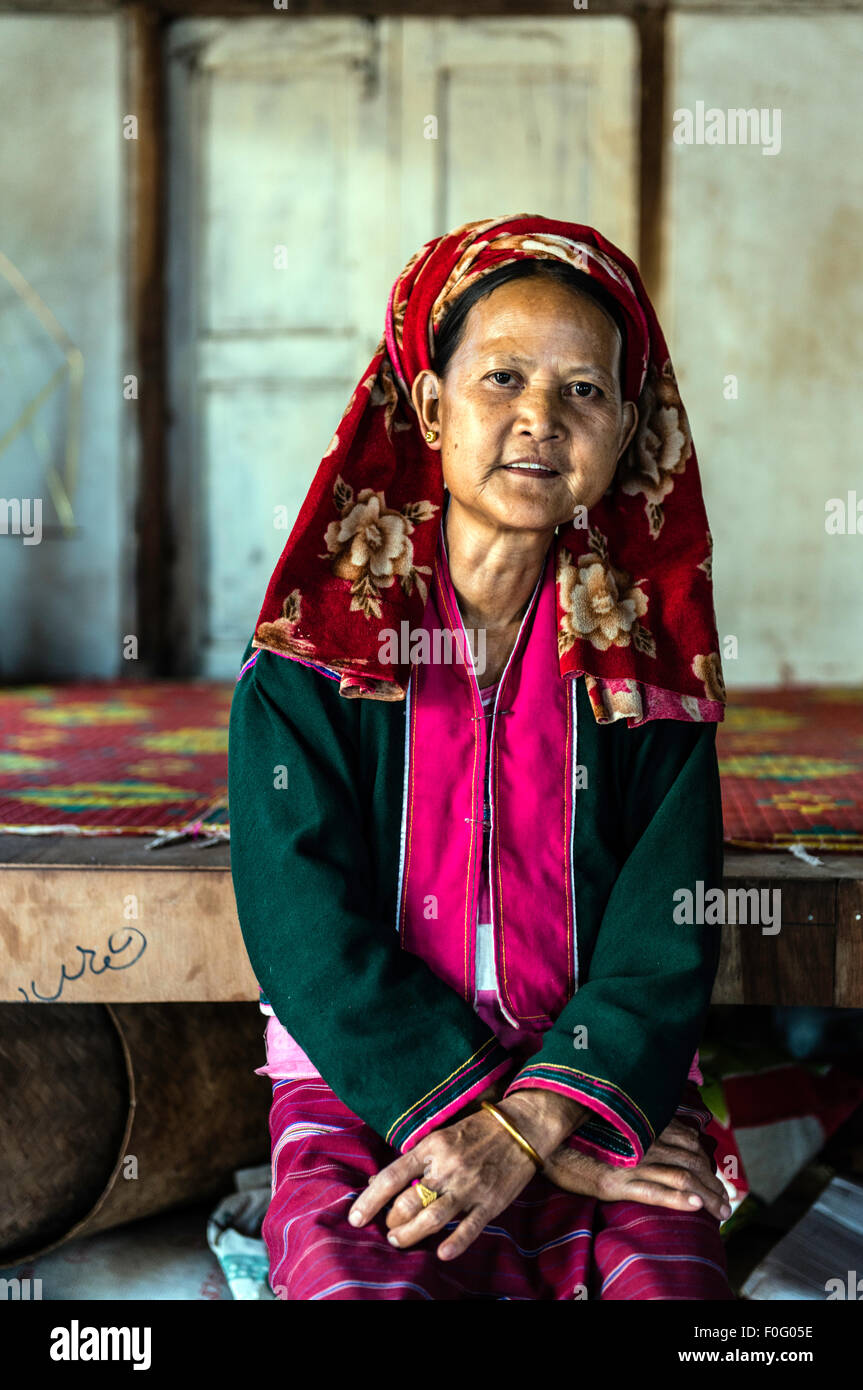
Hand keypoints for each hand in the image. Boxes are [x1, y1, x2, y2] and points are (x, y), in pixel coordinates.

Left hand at [347, 1101, 538, 1260]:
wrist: (521, 1127)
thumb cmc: (476, 1130)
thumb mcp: (440, 1136)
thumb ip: (412, 1160)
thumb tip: (376, 1181)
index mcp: (431, 1148)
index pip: (392, 1176)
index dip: (370, 1200)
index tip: (355, 1218)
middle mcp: (447, 1167)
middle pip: (409, 1201)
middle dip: (392, 1221)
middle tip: (388, 1229)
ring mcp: (469, 1186)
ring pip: (432, 1217)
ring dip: (411, 1234)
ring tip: (399, 1240)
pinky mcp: (490, 1202)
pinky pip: (470, 1227)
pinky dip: (456, 1243)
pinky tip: (442, 1253)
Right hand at [543, 1115, 731, 1222]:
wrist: (546, 1140)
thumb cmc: (579, 1134)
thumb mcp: (615, 1125)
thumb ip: (641, 1127)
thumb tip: (668, 1133)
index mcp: (644, 1127)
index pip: (690, 1144)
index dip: (708, 1163)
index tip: (717, 1179)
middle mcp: (643, 1142)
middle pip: (692, 1162)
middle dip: (714, 1185)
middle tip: (727, 1202)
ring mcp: (631, 1163)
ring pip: (681, 1178)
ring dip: (707, 1196)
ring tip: (721, 1212)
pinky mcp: (616, 1183)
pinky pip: (654, 1191)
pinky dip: (677, 1198)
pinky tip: (695, 1206)